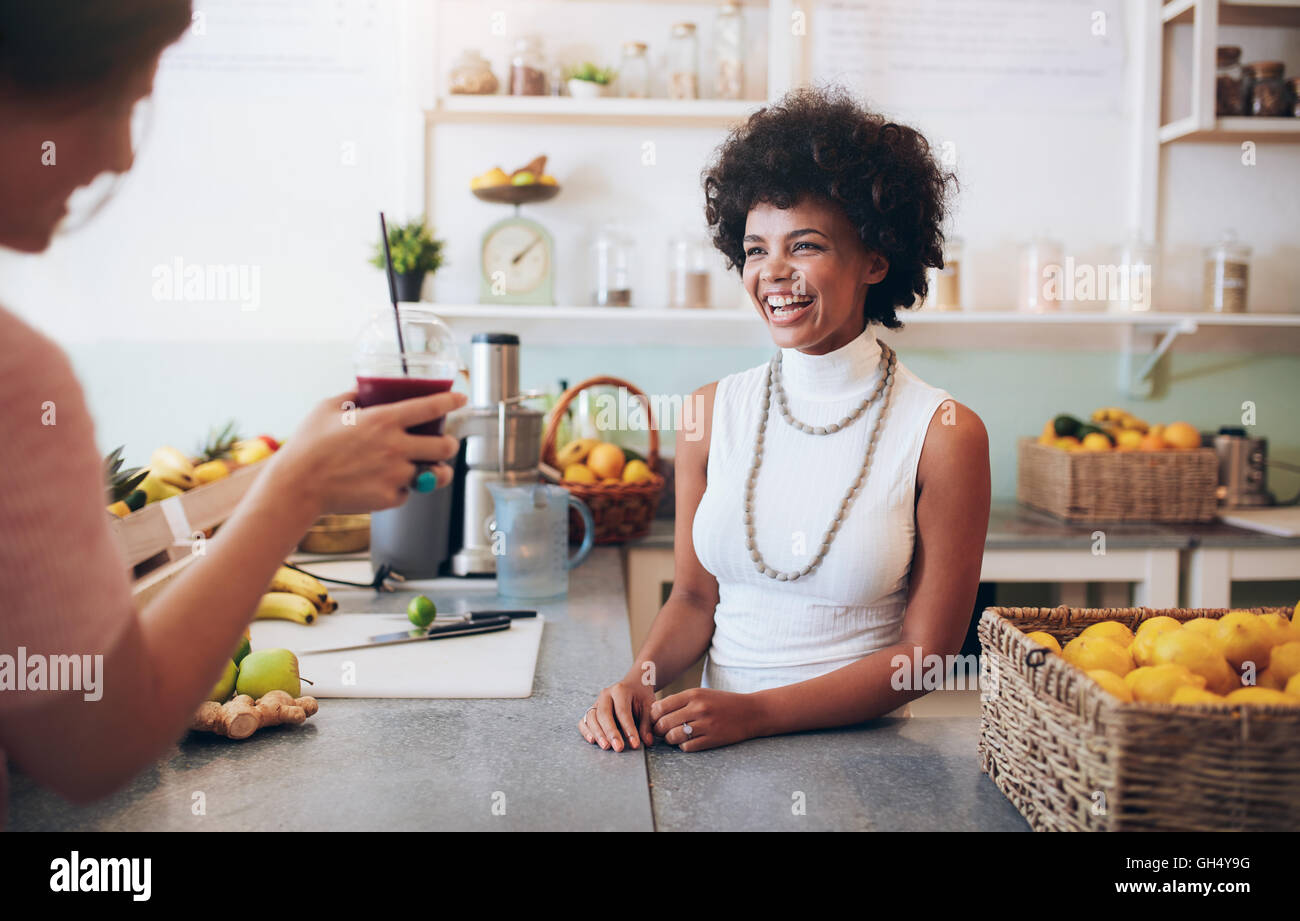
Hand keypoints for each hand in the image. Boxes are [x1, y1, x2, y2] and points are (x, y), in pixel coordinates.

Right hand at [271, 388, 467, 514]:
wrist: (297, 486)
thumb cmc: (308, 445)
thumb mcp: (328, 408)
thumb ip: (354, 395)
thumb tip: (365, 386)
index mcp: (384, 420)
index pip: (431, 407)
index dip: (451, 402)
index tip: (462, 400)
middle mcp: (396, 447)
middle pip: (445, 445)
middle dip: (450, 443)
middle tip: (446, 442)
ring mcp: (395, 475)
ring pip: (435, 473)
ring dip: (437, 469)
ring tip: (431, 467)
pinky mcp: (390, 498)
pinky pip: (407, 492)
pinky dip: (402, 488)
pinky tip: (388, 483)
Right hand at [578, 677, 656, 751]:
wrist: (633, 685)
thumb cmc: (641, 697)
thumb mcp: (648, 706)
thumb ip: (647, 723)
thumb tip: (647, 741)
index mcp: (620, 690)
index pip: (622, 711)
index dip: (628, 729)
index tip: (635, 744)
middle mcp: (605, 695)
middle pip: (604, 714)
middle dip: (611, 733)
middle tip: (618, 748)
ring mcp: (596, 702)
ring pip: (591, 717)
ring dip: (597, 733)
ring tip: (606, 747)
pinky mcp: (591, 710)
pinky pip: (584, 721)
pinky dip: (586, 731)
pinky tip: (592, 741)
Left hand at [651, 688, 765, 751]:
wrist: (751, 712)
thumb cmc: (723, 703)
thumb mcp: (702, 694)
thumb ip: (680, 700)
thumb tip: (655, 711)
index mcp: (693, 694)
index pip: (661, 707)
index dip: (653, 716)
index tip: (655, 720)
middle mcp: (698, 708)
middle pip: (664, 723)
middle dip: (659, 730)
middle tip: (661, 732)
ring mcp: (706, 725)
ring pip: (673, 737)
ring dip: (670, 740)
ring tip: (674, 737)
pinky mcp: (712, 739)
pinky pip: (687, 747)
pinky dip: (683, 746)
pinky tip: (688, 742)